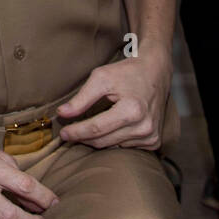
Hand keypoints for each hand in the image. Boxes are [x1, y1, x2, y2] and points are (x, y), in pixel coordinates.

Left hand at [57, 43, 172, 149]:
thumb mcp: (102, 77)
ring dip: (98, 140)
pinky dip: (114, 140)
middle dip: (83, 137)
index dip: (77, 131)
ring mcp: (150, 136)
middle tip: (69, 132)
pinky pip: (125, 147)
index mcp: (132, 110)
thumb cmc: (127, 72)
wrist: (155, 72)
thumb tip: (62, 114)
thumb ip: (82, 98)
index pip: (96, 128)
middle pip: (103, 141)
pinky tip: (110, 129)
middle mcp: (144, 126)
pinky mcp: (153, 141)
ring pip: (112, 146)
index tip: (62, 132)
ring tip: (88, 129)